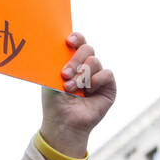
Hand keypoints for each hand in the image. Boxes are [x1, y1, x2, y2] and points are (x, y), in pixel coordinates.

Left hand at [39, 32, 115, 159]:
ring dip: (82, 74)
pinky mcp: (109, 87)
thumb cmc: (54, 100)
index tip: (68, 42)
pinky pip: (106, 74)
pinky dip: (96, 80)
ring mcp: (98, 75)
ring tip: (71, 88)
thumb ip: (58, 60)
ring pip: (95, 61)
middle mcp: (86, 66)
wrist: (63, 121)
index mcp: (72, 60)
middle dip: (75, 59)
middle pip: (87, 48)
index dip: (76, 38)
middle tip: (65, 74)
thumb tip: (63, 44)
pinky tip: (88, 91)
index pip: (78, 41)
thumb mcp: (51, 77)